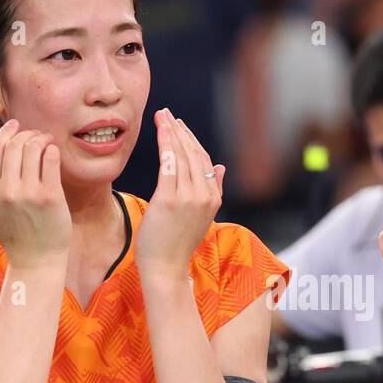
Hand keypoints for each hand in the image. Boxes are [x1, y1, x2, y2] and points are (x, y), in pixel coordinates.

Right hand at [0, 119, 72, 269]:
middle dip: (25, 133)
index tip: (14, 125)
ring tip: (45, 140)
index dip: (5, 132)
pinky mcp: (51, 197)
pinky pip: (50, 160)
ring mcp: (29, 193)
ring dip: (40, 138)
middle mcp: (7, 191)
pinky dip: (52, 150)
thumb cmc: (11, 233)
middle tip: (34, 133)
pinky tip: (52, 152)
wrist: (37, 259)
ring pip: (32, 149)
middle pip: (13, 146)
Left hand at [136, 108, 223, 282]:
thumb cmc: (177, 244)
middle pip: (194, 154)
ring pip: (182, 156)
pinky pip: (168, 164)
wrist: (166, 269)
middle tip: (167, 113)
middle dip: (180, 130)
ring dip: (171, 132)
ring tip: (161, 116)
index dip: (191, 140)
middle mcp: (205, 196)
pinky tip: (160, 130)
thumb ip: (213, 191)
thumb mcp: (201, 217)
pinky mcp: (169, 199)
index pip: (205, 161)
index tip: (179, 125)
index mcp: (214, 199)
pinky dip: (165, 144)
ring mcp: (188, 197)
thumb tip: (222, 167)